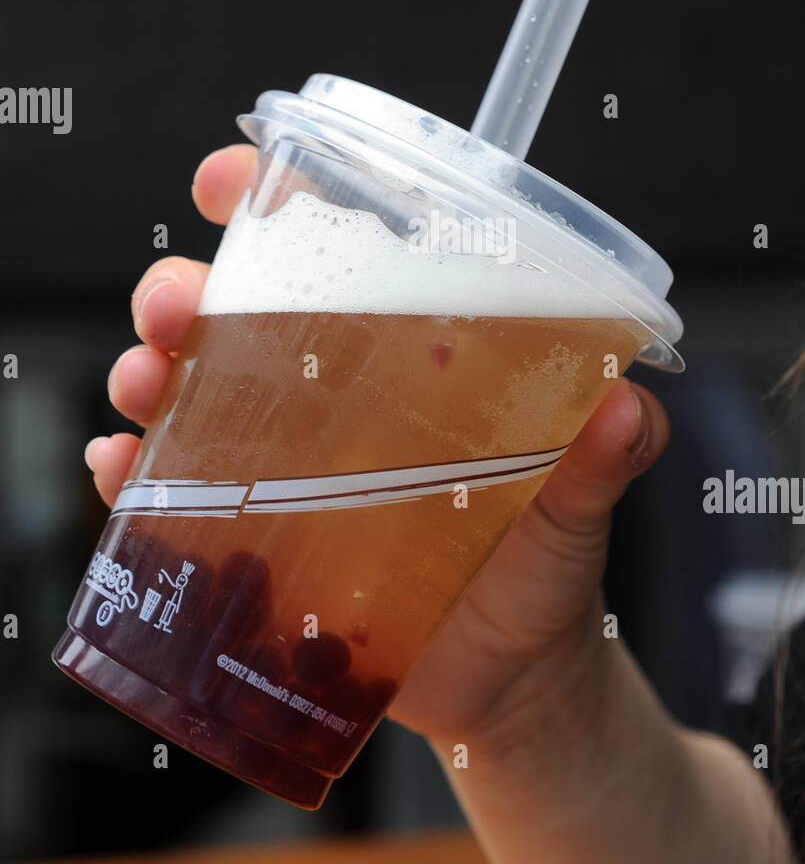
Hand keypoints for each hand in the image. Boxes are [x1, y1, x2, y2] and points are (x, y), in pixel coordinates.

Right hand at [86, 145, 669, 749]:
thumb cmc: (545, 569)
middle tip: (178, 305)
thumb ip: (606, 455)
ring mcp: (284, 466)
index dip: (272, 198)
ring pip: (186, 391)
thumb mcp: (580, 503)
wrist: (513, 685)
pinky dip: (134, 476)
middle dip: (185, 289)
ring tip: (144, 381)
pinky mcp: (255, 539)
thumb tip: (623, 410)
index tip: (236, 178)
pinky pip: (172, 496)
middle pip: (233, 312)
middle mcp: (332, 395)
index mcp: (406, 353)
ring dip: (147, 371)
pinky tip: (122, 469)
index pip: (330, 248)